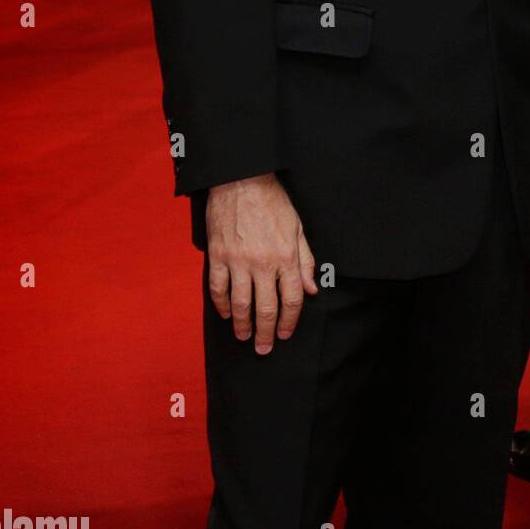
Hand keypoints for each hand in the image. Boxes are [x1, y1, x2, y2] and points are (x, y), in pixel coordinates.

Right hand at [206, 173, 317, 354]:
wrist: (242, 180)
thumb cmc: (272, 201)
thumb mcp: (297, 228)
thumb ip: (305, 261)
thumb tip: (312, 289)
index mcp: (286, 256)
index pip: (291, 299)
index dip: (290, 321)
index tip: (286, 333)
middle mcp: (263, 263)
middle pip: (266, 308)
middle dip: (266, 333)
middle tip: (264, 348)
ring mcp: (238, 261)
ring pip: (240, 304)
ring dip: (242, 325)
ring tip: (244, 336)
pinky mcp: (218, 256)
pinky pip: (218, 287)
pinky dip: (222, 304)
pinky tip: (226, 314)